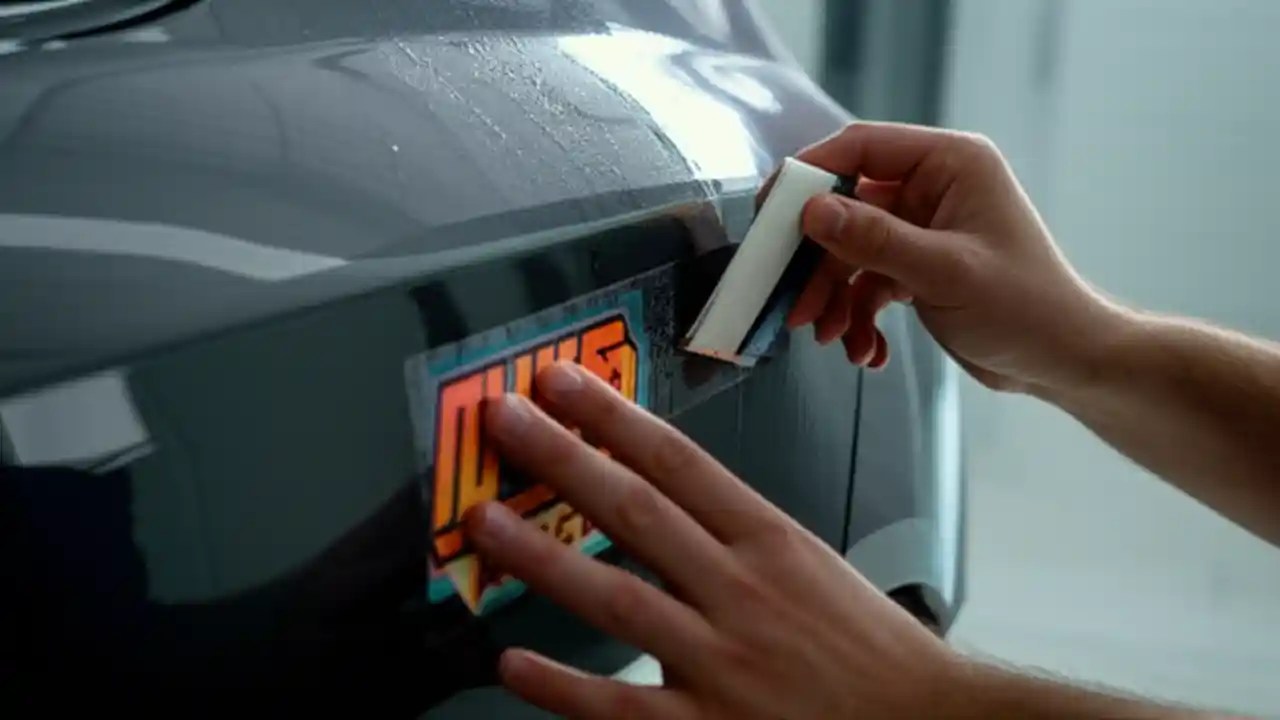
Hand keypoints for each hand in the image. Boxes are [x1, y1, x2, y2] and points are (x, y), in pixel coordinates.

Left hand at [465, 362, 962, 718]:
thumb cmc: (870, 647)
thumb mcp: (811, 565)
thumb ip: (735, 533)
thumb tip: (659, 494)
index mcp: (772, 539)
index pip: (678, 460)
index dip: (611, 416)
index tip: (561, 384)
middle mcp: (742, 590)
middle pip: (636, 510)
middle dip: (561, 458)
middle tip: (504, 422)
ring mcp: (723, 660)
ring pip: (615, 597)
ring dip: (542, 556)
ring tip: (484, 522)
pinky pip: (621, 706)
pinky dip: (563, 685)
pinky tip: (513, 661)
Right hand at [785, 121, 1119, 392]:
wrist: (1063, 361)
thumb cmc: (1027, 307)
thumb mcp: (944, 272)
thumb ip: (874, 240)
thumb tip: (811, 212)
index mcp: (950, 163)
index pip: (861, 147)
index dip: (810, 174)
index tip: (771, 211)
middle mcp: (933, 188)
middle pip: (846, 207)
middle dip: (818, 261)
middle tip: (793, 299)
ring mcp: (922, 228)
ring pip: (850, 251)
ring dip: (834, 297)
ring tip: (828, 336)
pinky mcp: (917, 266)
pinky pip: (866, 282)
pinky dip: (858, 316)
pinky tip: (865, 350)